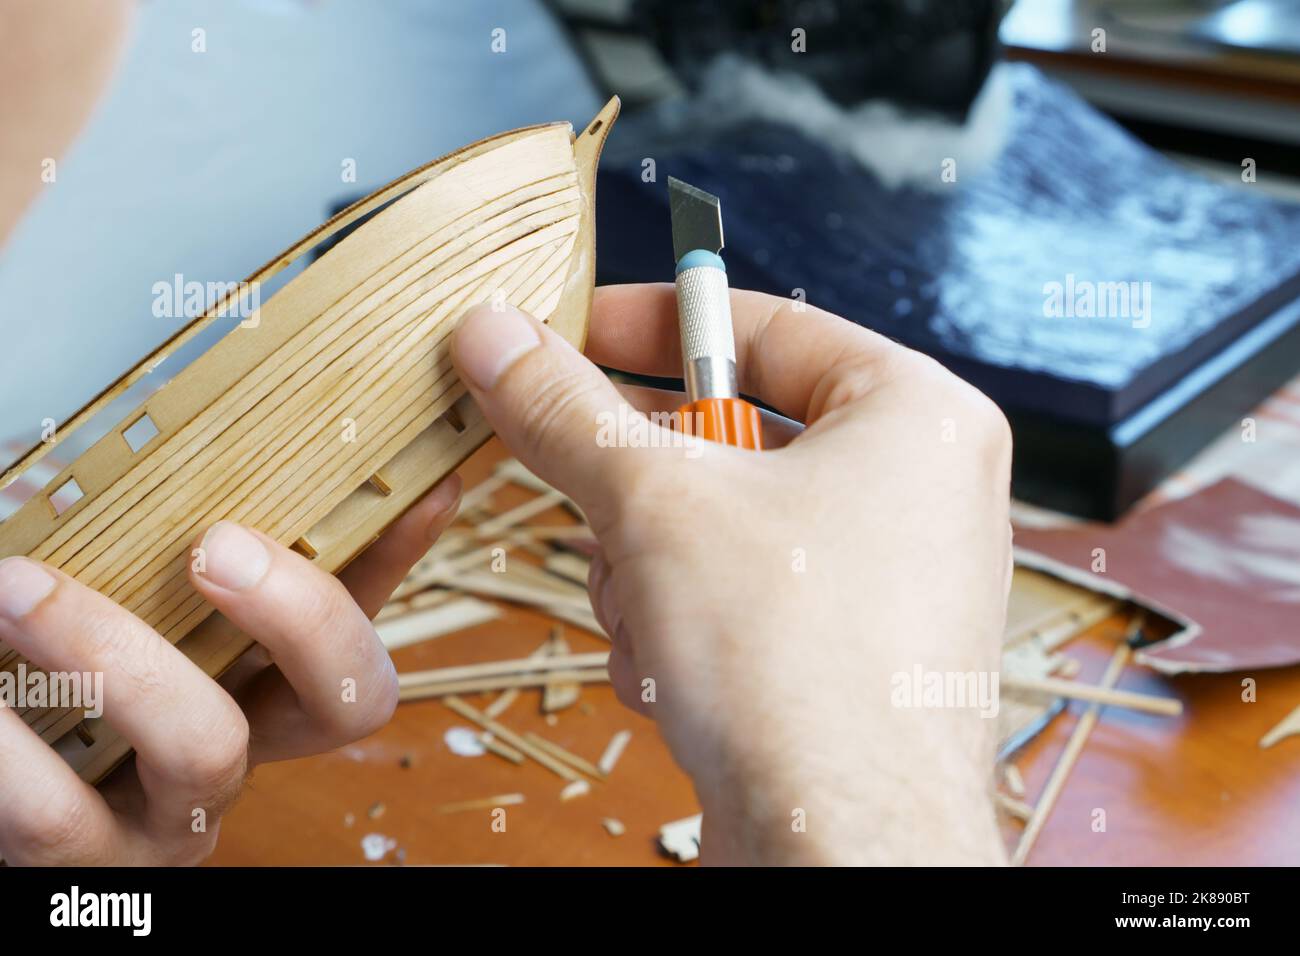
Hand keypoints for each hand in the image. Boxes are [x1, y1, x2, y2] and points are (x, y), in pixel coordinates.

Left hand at [0, 475, 460, 864]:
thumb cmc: (36, 691)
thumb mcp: (114, 612)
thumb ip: (159, 551)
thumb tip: (212, 455)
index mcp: (258, 696)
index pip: (372, 620)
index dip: (406, 562)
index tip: (427, 484)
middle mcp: (241, 760)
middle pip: (348, 701)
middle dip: (303, 611)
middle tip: (215, 543)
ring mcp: (173, 826)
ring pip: (208, 747)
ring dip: (115, 650)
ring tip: (17, 587)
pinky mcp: (81, 871)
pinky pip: (56, 813)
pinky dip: (10, 745)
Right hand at [451, 286, 1011, 864]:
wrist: (841, 849)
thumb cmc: (798, 665)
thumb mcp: (657, 504)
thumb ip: (568, 411)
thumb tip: (496, 336)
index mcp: (915, 416)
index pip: (764, 328)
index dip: (650, 326)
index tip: (564, 336)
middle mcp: (914, 492)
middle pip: (730, 438)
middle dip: (641, 491)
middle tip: (594, 503)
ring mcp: (884, 579)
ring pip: (714, 528)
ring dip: (648, 572)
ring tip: (655, 619)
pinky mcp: (845, 653)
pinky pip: (733, 599)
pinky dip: (680, 628)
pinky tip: (677, 678)